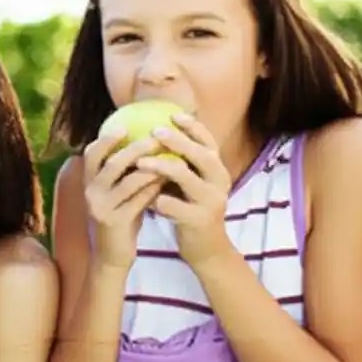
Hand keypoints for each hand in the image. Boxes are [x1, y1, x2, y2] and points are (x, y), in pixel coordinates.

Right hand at [82, 129, 167, 268]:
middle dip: (134, 149)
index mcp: (88, 183)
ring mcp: (102, 208)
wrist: (111, 256)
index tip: (124, 126)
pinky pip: (138, 200)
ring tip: (168, 157)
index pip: (91, 154)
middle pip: (111, 164)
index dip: (106, 139)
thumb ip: (122, 173)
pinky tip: (167, 181)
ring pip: (127, 181)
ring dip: (149, 167)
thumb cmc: (119, 218)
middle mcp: (91, 193)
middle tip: (155, 138)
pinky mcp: (116, 222)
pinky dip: (153, 188)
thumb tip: (141, 143)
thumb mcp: (115, 194)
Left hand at [136, 113, 234, 267]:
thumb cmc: (189, 207)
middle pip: (202, 156)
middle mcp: (219, 182)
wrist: (205, 246)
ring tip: (141, 162)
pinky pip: (179, 208)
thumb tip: (153, 133)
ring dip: (163, 168)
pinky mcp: (200, 221)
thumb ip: (179, 162)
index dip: (193, 127)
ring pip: (189, 179)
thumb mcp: (188, 183)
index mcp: (217, 169)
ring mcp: (212, 201)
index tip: (172, 114)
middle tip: (154, 131)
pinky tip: (148, 200)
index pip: (209, 142)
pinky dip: (163, 202)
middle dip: (179, 141)